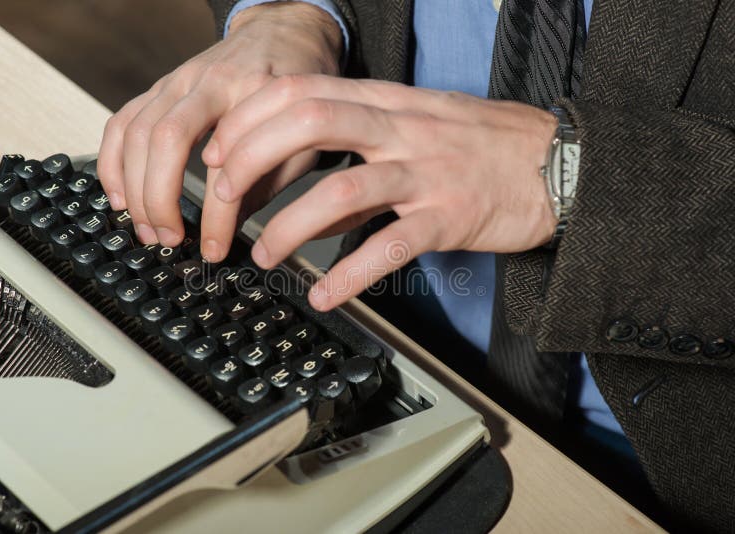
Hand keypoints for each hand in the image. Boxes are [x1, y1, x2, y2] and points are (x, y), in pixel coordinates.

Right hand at [97, 2, 341, 250]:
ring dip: (135, 189)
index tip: (213, 250)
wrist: (284, 33)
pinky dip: (113, 163)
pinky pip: (121, 122)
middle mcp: (209, 83)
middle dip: (160, 199)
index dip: (217, 218)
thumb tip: (233, 230)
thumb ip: (270, 179)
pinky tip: (120, 197)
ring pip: (137, 132)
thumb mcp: (303, 136)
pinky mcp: (159, 88)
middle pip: (166, 140)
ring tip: (147, 229)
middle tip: (169, 239)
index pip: (226, 165)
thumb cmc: (297, 87)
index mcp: (254, 95)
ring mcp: (178, 82)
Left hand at [203, 75, 558, 310]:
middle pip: (309, 123)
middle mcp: (401, 129)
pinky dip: (352, 274)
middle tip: (222, 199)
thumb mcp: (417, 122)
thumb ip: (360, 142)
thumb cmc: (484, 143)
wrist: (558, 162)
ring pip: (342, 189)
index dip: (249, 120)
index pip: (301, 92)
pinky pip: (392, 246)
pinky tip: (326, 294)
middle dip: (251, 159)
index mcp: (387, 102)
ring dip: (290, 226)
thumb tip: (303, 178)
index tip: (220, 154)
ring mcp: (425, 172)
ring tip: (263, 256)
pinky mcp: (449, 217)